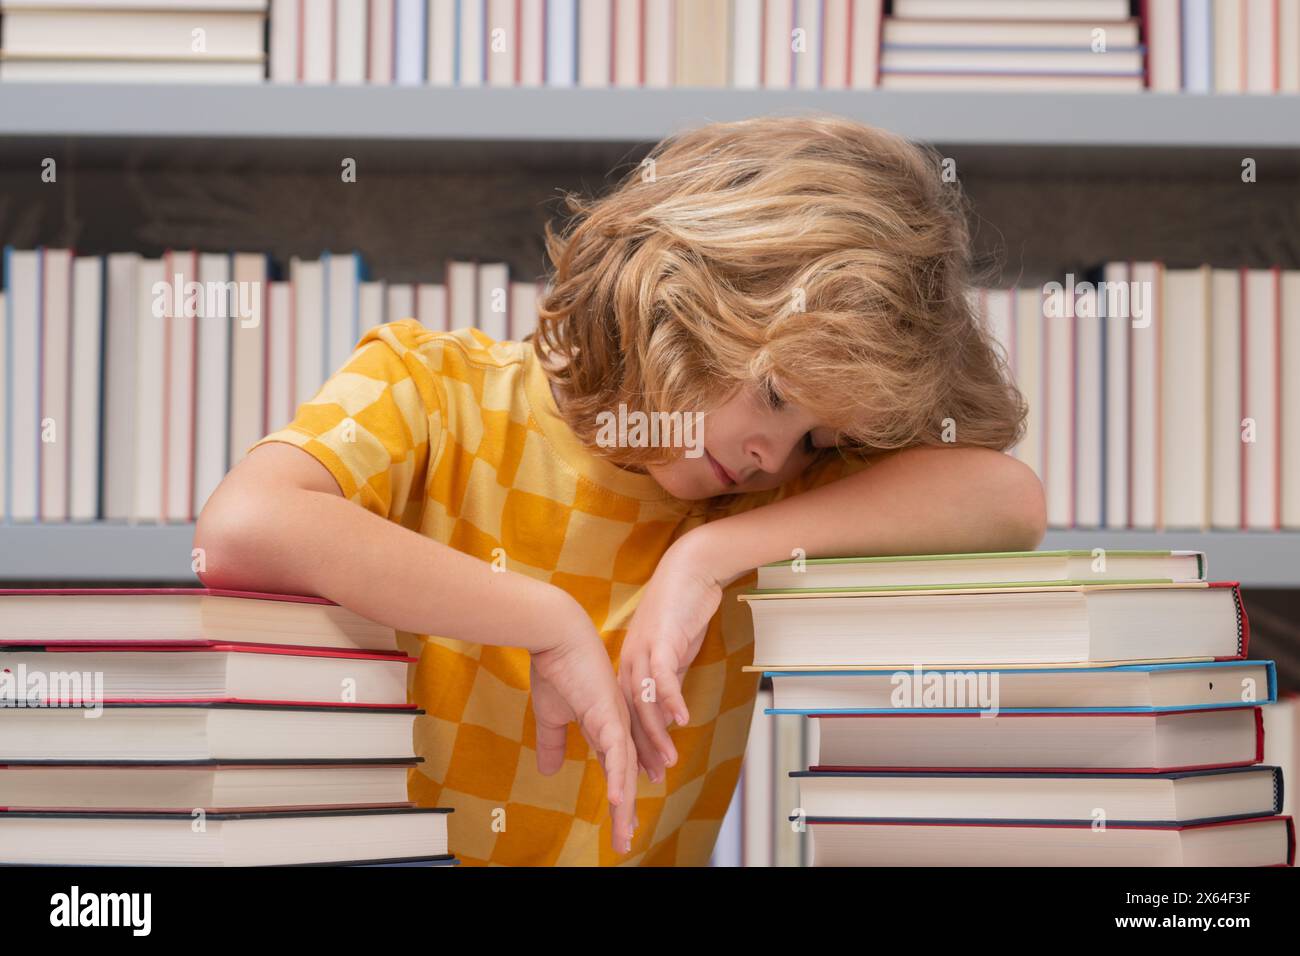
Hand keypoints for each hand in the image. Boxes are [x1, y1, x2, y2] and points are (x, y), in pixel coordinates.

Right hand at [529, 594, 638, 853]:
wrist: (556, 635)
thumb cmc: (556, 666)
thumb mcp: (551, 715)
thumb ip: (553, 742)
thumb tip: (548, 770)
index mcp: (603, 725)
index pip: (614, 767)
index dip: (619, 794)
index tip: (621, 821)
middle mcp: (616, 725)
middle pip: (625, 774)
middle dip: (626, 810)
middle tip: (626, 840)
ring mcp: (615, 719)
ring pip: (625, 768)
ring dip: (625, 803)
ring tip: (625, 832)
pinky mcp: (608, 713)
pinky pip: (616, 751)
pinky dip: (619, 777)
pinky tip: (621, 800)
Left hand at [617, 534, 723, 783]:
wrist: (688, 571)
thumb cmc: (680, 611)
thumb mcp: (673, 655)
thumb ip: (666, 684)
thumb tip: (668, 716)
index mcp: (630, 668)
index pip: (629, 716)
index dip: (634, 748)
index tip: (641, 776)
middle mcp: (631, 663)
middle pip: (631, 715)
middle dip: (639, 751)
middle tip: (649, 781)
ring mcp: (644, 652)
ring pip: (644, 701)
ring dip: (655, 733)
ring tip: (666, 760)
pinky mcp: (662, 640)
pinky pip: (663, 675)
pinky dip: (671, 698)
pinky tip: (682, 720)